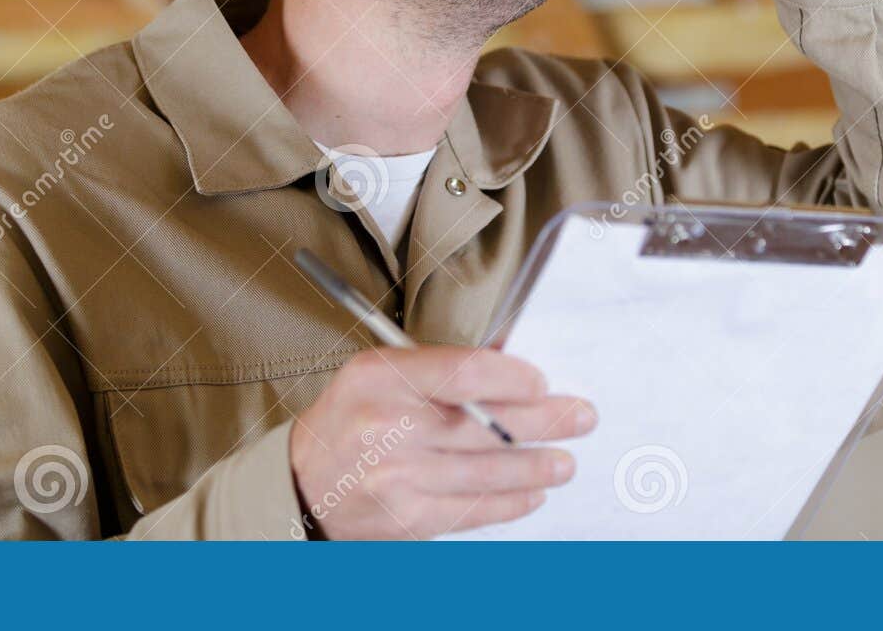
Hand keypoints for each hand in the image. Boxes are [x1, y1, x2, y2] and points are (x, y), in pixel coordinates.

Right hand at [289, 345, 595, 538]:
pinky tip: (533, 493)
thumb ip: (438, 368)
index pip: (463, 374)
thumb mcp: (378, 372)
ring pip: (487, 472)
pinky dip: (509, 502)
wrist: (300, 485)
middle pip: (485, 425)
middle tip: (582, 416)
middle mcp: (389, 427)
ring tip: (566, 461)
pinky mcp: (408, 518)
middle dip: (545, 422)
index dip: (512, 377)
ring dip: (537, 467)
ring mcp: (398, 478)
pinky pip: (473, 510)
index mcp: (381, 378)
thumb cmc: (349, 417)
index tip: (541, 381)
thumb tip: (511, 364)